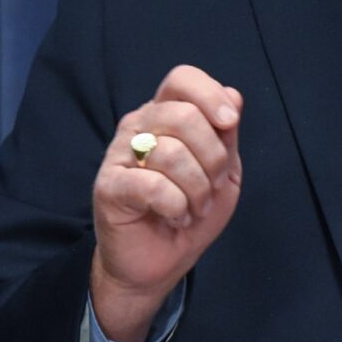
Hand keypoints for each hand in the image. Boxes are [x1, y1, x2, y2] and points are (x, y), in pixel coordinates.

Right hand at [90, 65, 242, 341]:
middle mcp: (139, 127)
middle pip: (184, 115)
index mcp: (165, 115)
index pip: (181, 79)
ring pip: (172, 153)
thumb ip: (226, 134)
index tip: (229, 123)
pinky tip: (175, 217)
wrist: (160, 262)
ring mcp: (119, 155)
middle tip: (211, 186)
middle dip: (212, 157)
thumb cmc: (190, 211)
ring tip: (194, 207)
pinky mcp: (109, 186)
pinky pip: (153, 185)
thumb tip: (232, 94)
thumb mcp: (223, 172)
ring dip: (197, 189)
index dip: (209, 95)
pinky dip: (176, 206)